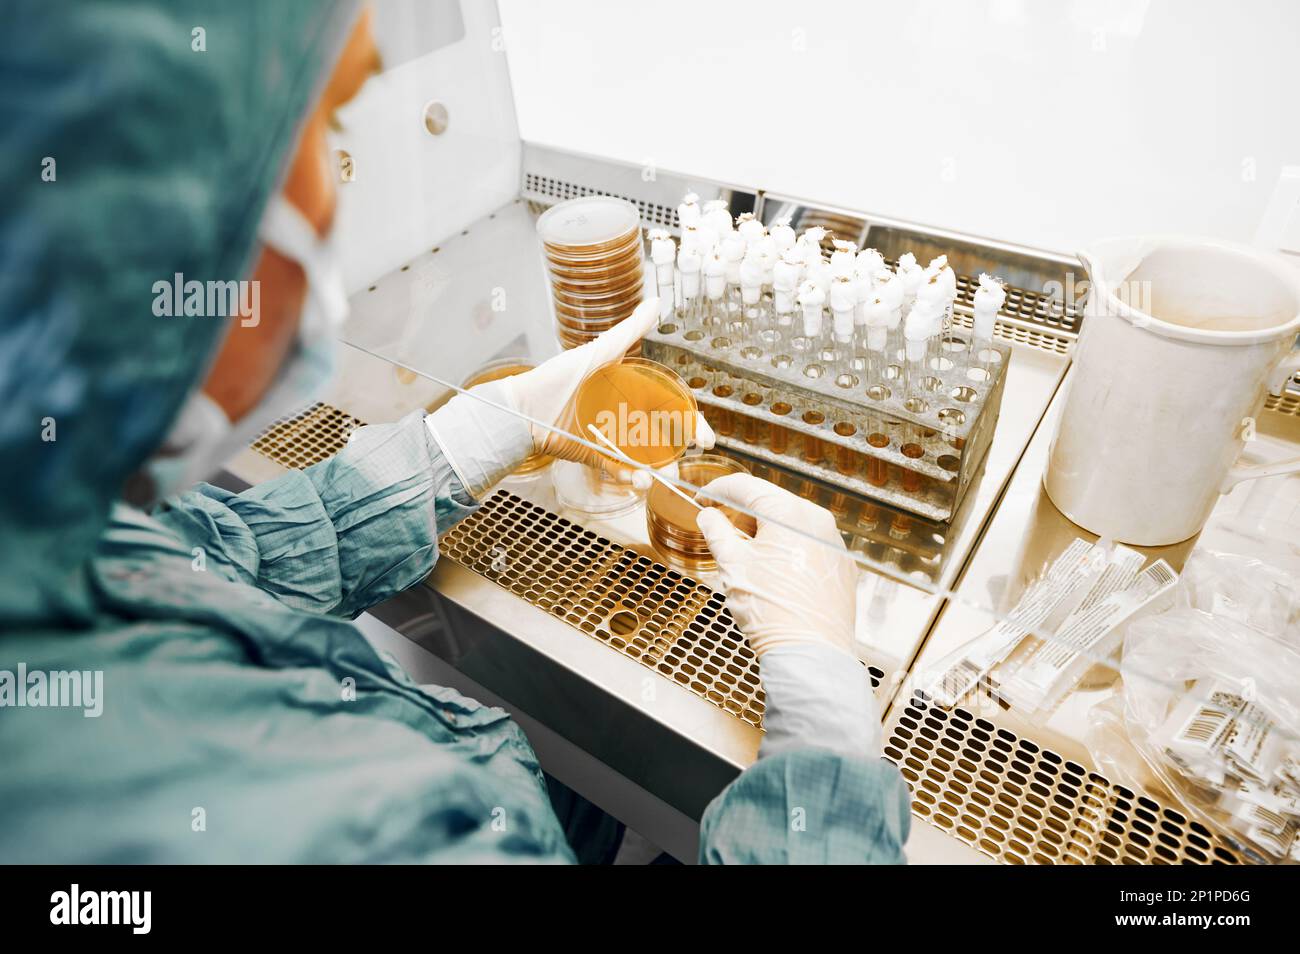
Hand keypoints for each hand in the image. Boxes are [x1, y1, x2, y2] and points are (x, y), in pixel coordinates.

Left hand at [502, 297, 713, 484]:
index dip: (689, 424)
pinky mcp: (596, 455)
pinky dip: (630, 477)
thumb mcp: (598, 353)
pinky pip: (619, 469)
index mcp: (631, 391)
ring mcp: (612, 437)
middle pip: (661, 437)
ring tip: (656, 477)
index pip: (669, 409)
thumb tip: (656, 301)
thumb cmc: (558, 377)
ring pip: (643, 458)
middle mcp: (625, 415)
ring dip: (654, 469)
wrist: (523, 409)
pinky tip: (639, 481)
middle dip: (675, 452)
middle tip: (684, 464)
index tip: (703, 440)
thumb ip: (629, 331)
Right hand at [695, 473, 858, 657]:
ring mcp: (833, 544)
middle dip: (742, 514)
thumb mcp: (732, 566)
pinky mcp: (841, 567)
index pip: (745, 487)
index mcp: (788, 513)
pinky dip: (788, 551)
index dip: (717, 491)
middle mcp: (817, 521)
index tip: (702, 500)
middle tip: (721, 530)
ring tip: (747, 558)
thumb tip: (709, 517)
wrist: (810, 654)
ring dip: (766, 534)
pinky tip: (774, 574)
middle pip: (771, 504)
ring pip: (792, 525)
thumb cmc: (772, 611)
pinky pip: (809, 547)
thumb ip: (717, 532)